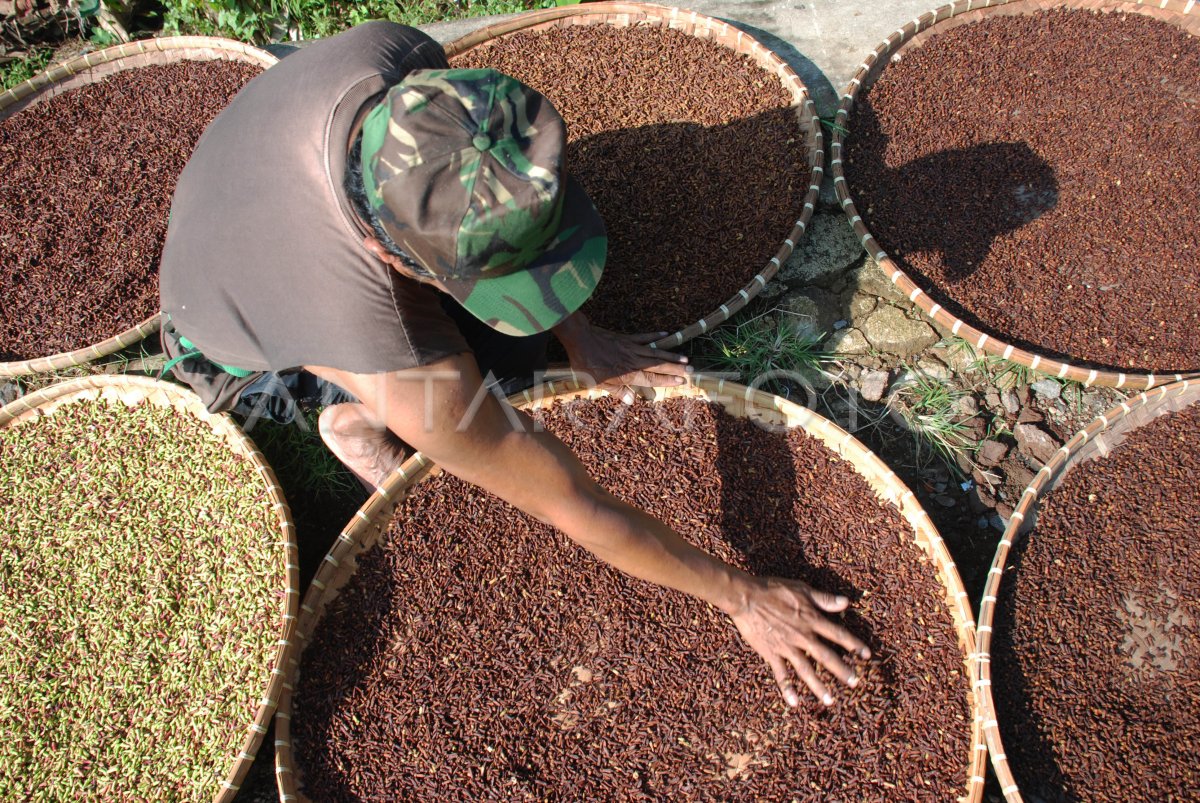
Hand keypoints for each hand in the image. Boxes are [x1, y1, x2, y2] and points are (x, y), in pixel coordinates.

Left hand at [553, 313, 689, 401]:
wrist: (580, 339)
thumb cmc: (586, 364)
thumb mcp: (598, 383)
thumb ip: (617, 391)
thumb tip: (632, 401)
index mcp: (627, 374)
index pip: (651, 378)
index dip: (667, 380)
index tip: (681, 381)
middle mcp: (633, 361)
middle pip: (658, 365)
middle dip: (675, 368)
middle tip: (691, 369)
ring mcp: (631, 348)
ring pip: (655, 352)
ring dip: (670, 354)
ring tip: (685, 357)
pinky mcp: (626, 338)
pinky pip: (643, 337)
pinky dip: (655, 336)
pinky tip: (666, 334)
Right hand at [728, 576, 869, 707]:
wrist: (747, 598)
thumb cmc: (774, 589)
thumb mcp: (801, 589)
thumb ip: (823, 599)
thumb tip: (846, 602)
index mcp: (811, 620)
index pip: (838, 634)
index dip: (853, 644)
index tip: (866, 655)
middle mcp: (802, 636)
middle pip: (826, 656)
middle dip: (841, 670)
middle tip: (855, 683)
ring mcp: (787, 647)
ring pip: (806, 670)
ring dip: (818, 686)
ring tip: (830, 700)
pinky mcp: (771, 653)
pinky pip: (781, 674)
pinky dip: (788, 688)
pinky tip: (795, 702)